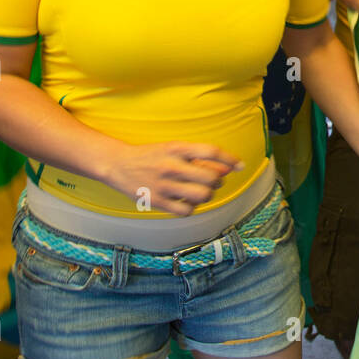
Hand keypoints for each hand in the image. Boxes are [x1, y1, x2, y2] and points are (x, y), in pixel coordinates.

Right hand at [104, 140, 241, 216]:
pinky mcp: (157, 202)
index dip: (230, 159)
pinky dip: (192, 208)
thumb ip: (199, 157)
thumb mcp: (174, 148)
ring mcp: (164, 185)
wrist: (118, 164)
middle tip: (211, 181)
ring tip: (201, 191)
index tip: (240, 166)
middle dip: (217, 181)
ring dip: (208, 195)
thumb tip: (227, 170)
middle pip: (211, 177)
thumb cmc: (152, 155)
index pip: (212, 151)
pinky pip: (186, 211)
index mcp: (177, 148)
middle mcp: (172, 165)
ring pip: (202, 195)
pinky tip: (186, 201)